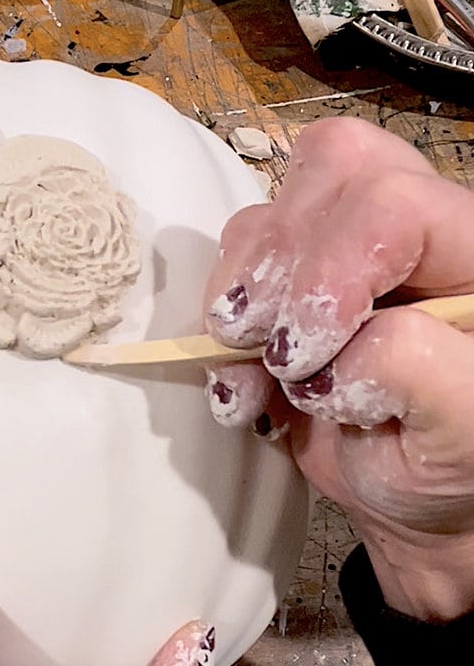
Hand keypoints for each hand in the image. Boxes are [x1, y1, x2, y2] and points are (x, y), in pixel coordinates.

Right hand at [204, 117, 473, 621]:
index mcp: (468, 250)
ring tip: (247, 383)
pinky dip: (216, 334)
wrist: (417, 494)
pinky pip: (232, 272)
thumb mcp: (460, 429)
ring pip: (266, 218)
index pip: (391, 202)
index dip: (330, 265)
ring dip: (234, 304)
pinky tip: (237, 388)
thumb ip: (416, 371)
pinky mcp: (286, 290)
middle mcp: (406, 234)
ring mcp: (338, 255)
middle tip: (266, 351)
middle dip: (273, 265)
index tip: (303, 353)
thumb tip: (331, 354)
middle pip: (327, 171)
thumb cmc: (457, 462)